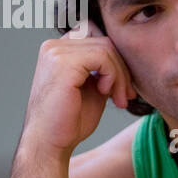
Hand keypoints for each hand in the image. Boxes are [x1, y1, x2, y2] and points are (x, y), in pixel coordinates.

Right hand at [19, 20, 139, 158]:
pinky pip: (103, 57)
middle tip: (126, 96)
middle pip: (105, 41)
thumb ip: (103, 70)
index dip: (114, 58)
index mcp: (57, 50)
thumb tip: (125, 58)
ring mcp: (55, 52)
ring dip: (120, 76)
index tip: (121, 86)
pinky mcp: (63, 63)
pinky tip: (106, 93)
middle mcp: (53, 47)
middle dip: (122, 69)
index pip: (96, 35)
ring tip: (119, 99)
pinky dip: (113, 76)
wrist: (50, 143)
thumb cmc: (70, 120)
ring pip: (107, 48)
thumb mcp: (92, 88)